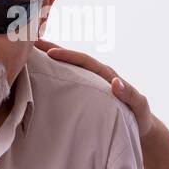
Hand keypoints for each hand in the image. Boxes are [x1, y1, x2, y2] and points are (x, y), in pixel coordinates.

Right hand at [34, 39, 152, 136]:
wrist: (139, 127)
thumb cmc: (140, 116)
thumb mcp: (139, 106)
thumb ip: (130, 94)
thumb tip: (114, 82)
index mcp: (106, 75)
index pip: (84, 61)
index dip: (67, 55)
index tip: (50, 53)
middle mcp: (95, 75)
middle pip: (71, 59)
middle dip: (52, 49)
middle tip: (29, 42)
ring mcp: (89, 83)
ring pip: (67, 68)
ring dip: (49, 59)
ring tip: (28, 53)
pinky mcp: (84, 92)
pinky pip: (67, 79)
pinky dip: (53, 73)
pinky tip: (38, 74)